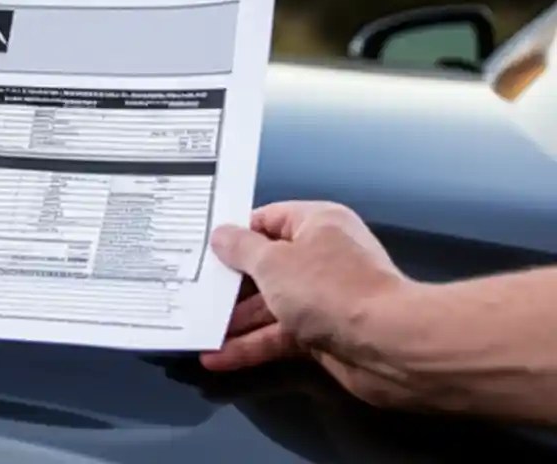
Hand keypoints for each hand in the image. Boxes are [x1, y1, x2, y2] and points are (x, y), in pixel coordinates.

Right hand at [202, 201, 422, 407]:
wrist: (390, 345)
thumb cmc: (329, 288)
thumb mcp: (273, 261)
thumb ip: (241, 249)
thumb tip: (220, 235)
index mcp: (316, 224)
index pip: (266, 220)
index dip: (233, 234)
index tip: (199, 247)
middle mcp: (321, 256)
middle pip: (264, 266)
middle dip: (228, 284)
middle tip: (190, 291)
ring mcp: (323, 297)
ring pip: (269, 305)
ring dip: (234, 321)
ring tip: (197, 330)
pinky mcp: (323, 334)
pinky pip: (278, 335)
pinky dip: (251, 346)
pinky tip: (218, 358)